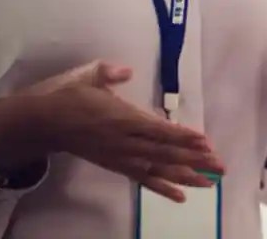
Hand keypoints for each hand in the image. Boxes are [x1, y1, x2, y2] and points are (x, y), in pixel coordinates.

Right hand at [0, 61, 224, 201]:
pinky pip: (142, 180)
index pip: (159, 131)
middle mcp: (125, 142)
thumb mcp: (88, 76)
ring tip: (211, 183)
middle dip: (195, 160)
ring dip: (186, 176)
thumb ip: (109, 73)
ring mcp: (121, 157)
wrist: (45, 123)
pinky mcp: (116, 166)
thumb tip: (126, 71)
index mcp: (123, 119)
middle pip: (165, 154)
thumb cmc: (71, 97)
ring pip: (158, 170)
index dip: (182, 138)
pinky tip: (181, 196)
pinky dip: (162, 188)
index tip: (205, 141)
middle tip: (221, 165)